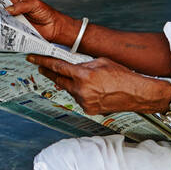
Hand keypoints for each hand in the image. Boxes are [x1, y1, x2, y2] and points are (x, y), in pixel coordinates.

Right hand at [2, 0, 79, 46]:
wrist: (55, 28)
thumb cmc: (47, 13)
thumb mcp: (34, 5)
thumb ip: (21, 6)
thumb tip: (7, 10)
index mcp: (17, 2)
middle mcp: (14, 12)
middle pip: (0, 11)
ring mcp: (15, 22)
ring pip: (3, 22)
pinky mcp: (18, 32)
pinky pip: (9, 31)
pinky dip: (4, 32)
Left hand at [27, 55, 170, 116]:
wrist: (137, 94)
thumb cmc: (123, 76)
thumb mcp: (102, 61)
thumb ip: (84, 64)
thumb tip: (74, 66)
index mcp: (83, 75)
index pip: (57, 67)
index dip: (42, 62)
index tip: (33, 59)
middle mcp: (81, 90)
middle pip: (59, 80)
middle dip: (50, 73)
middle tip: (42, 67)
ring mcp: (84, 102)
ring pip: (70, 90)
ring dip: (71, 84)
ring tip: (84, 79)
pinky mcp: (89, 110)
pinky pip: (79, 99)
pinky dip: (82, 93)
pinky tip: (93, 90)